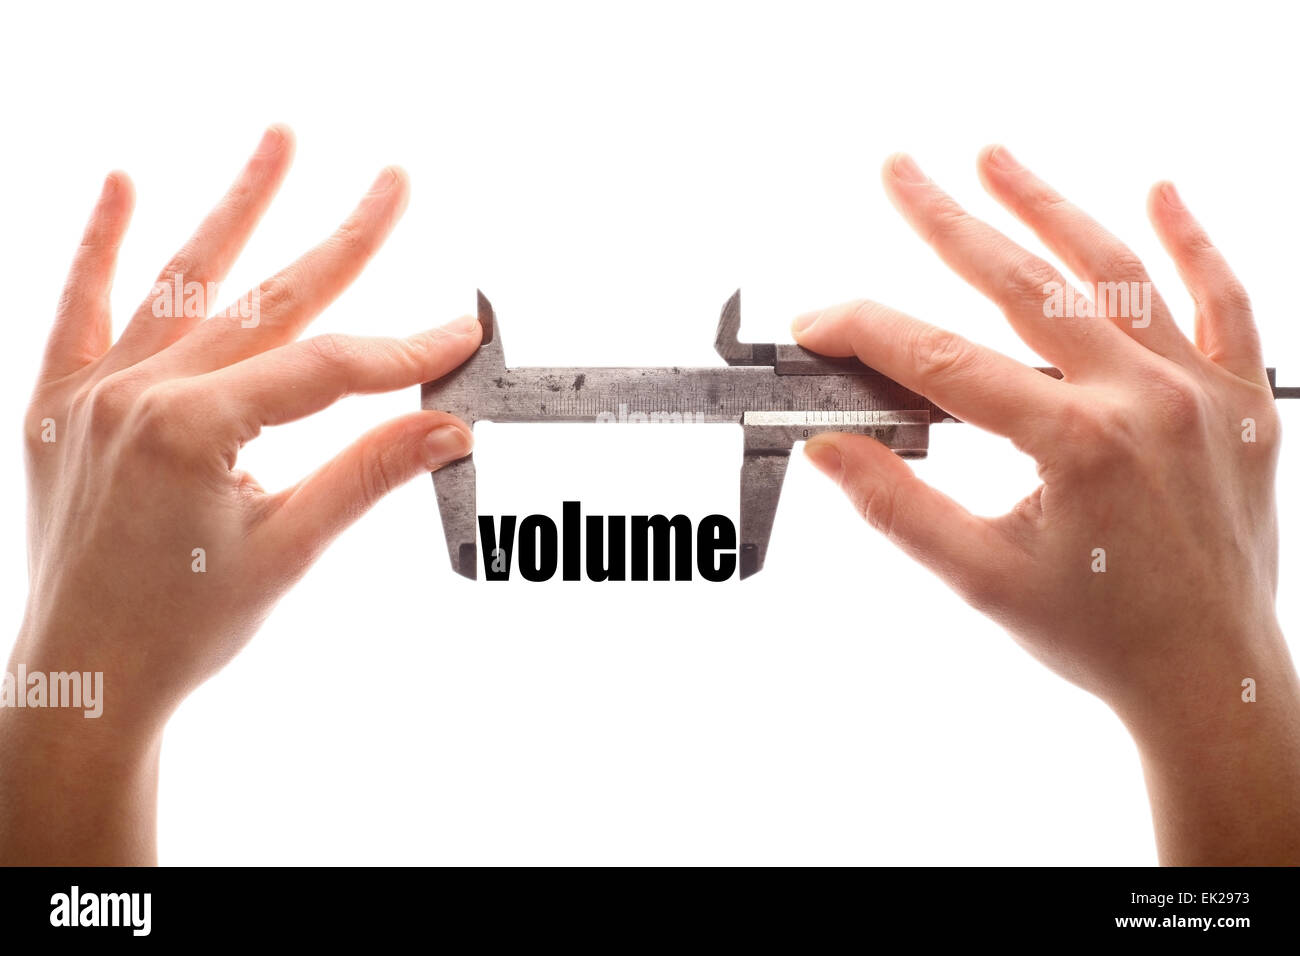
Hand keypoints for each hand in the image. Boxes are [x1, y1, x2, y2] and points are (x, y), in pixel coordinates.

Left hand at [0, 126, 479, 863]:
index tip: (463, 332)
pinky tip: (125, 184)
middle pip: (265, 303)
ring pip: (180, 283)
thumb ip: (368, 472)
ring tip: (282, 139)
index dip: (404, 346)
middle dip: (343, 242)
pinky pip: (78, 310)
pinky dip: (100, 248)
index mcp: (193, 434)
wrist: (82, 680)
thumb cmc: (182, 629)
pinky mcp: (58, 403)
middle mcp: (137, 396)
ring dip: (236, 209)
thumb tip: (448, 426)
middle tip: (396, 186)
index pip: (325, 369)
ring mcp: (92, 394)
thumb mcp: (289, 550)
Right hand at [795, 147, 1299, 863]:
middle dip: (947, 221)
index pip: (939, 361)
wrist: (1211, 677)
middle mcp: (1139, 400)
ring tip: (993, 156)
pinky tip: (1159, 191)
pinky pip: (1224, 302)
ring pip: (1116, 272)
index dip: (864, 331)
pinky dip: (1194, 244)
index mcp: (1070, 445)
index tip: (816, 322)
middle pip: (1022, 285)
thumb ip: (896, 507)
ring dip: (1049, 207)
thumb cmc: (1096, 636)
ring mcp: (1199, 392)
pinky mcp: (1243, 399)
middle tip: (897, 171)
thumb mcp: (980, 579)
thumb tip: (826, 448)